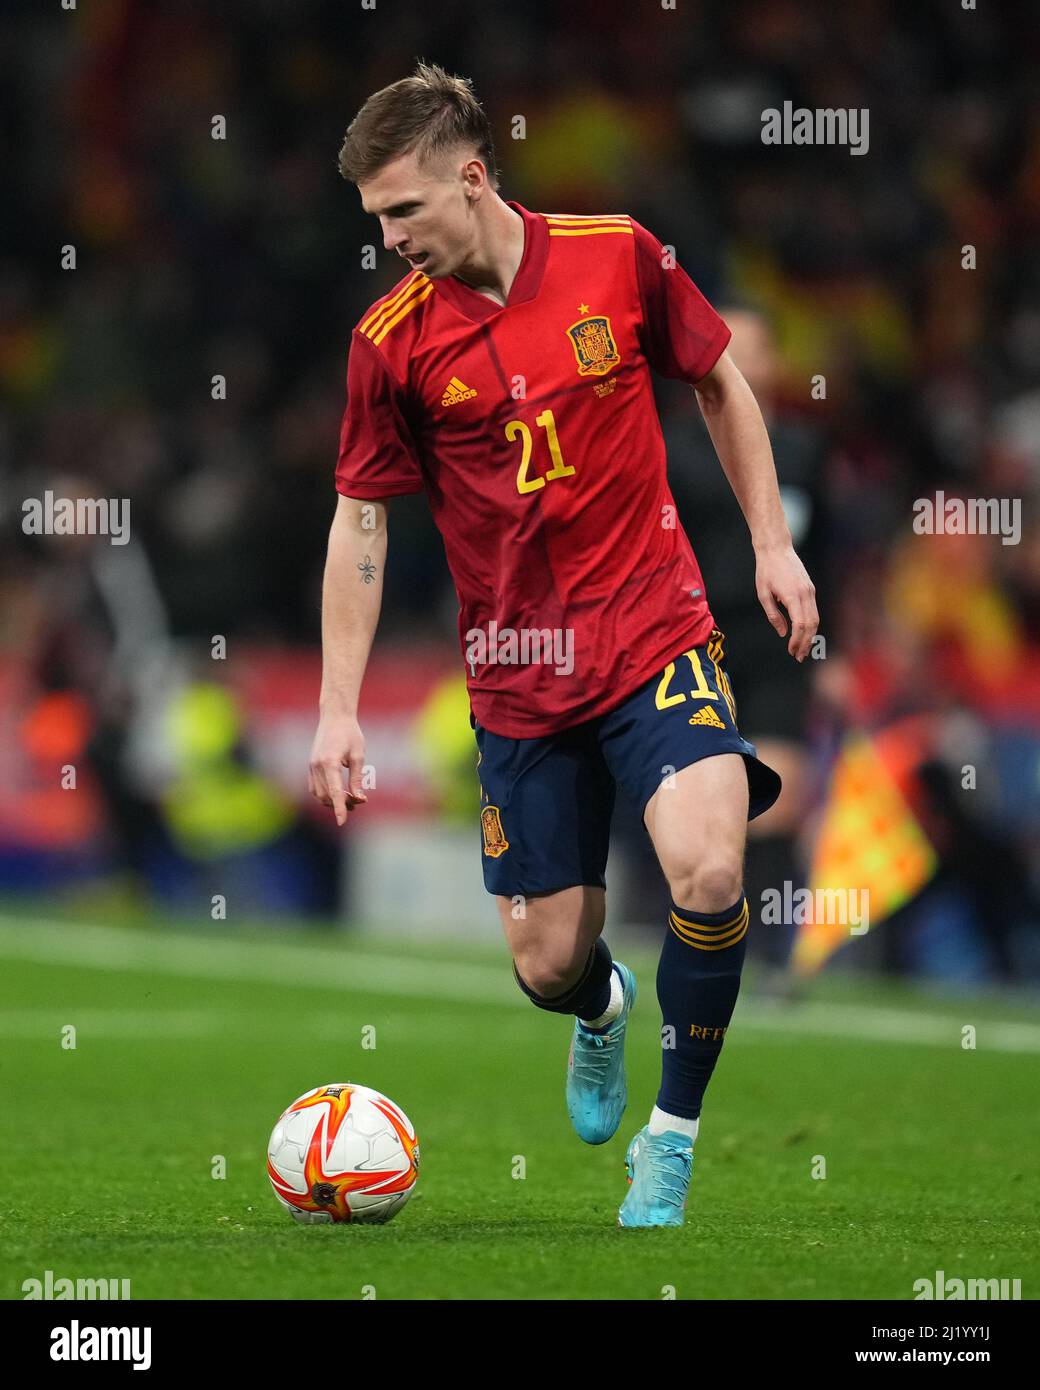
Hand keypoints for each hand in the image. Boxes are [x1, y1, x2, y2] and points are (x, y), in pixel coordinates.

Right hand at [308, 712, 367, 825]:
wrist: (335, 717)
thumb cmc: (350, 733)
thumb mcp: (358, 756)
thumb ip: (357, 778)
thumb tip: (359, 799)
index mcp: (329, 762)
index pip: (334, 792)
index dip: (339, 808)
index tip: (342, 822)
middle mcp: (317, 766)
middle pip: (326, 796)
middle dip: (340, 804)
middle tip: (358, 802)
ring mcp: (311, 766)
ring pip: (318, 794)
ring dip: (332, 801)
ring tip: (350, 800)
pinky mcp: (311, 766)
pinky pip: (315, 787)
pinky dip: (325, 794)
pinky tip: (338, 793)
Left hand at [755, 544, 818, 660]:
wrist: (776, 548)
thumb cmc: (766, 570)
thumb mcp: (763, 595)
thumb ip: (773, 615)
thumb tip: (783, 633)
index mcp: (793, 596)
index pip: (800, 625)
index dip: (797, 641)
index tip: (792, 651)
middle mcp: (806, 594)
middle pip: (811, 625)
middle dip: (806, 642)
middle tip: (800, 656)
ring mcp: (810, 590)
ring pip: (815, 618)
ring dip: (811, 635)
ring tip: (803, 648)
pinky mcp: (810, 588)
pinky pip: (813, 610)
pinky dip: (811, 624)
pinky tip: (804, 633)